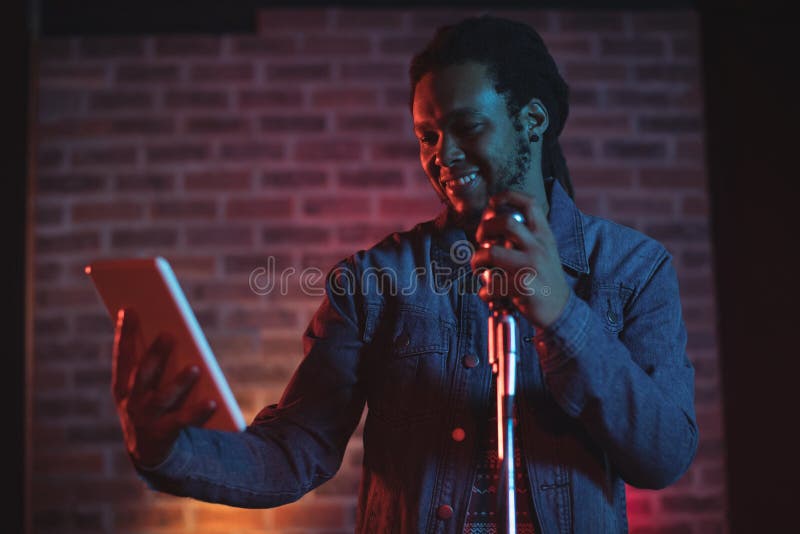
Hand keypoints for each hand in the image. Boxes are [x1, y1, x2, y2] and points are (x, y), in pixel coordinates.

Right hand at [112, 308, 216, 466]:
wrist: (148, 451)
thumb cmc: (150, 406)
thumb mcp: (146, 386)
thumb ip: (153, 362)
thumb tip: (169, 331)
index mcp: (123, 387)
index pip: (122, 357)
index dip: (124, 334)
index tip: (129, 310)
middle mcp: (131, 403)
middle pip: (143, 376)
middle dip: (154, 355)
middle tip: (168, 334)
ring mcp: (146, 420)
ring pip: (163, 398)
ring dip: (179, 383)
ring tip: (195, 368)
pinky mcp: (163, 436)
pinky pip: (183, 422)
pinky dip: (197, 412)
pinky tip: (212, 402)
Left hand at [470, 191, 569, 327]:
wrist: (560, 309)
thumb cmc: (543, 278)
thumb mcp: (542, 251)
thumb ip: (523, 237)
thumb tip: (490, 225)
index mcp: (543, 235)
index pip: (530, 204)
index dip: (508, 196)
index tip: (493, 203)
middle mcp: (539, 247)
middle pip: (505, 222)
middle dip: (484, 229)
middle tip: (481, 242)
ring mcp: (532, 266)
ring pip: (492, 252)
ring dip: (477, 261)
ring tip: (479, 270)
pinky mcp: (524, 287)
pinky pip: (492, 284)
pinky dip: (484, 291)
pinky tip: (489, 294)